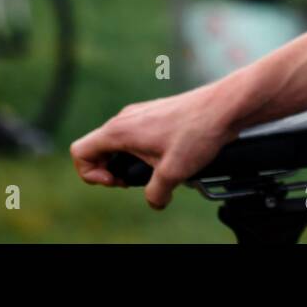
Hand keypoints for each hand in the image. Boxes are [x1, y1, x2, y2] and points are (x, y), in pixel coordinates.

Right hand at [70, 81, 239, 209]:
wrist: (225, 106)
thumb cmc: (198, 131)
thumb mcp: (173, 172)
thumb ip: (155, 193)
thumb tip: (155, 200)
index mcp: (120, 130)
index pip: (80, 152)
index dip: (90, 174)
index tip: (117, 181)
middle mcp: (126, 118)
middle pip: (99, 148)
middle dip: (111, 171)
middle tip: (133, 181)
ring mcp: (142, 113)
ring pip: (119, 142)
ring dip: (129, 162)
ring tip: (153, 173)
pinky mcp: (157, 113)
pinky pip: (138, 135)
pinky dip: (144, 151)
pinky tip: (168, 160)